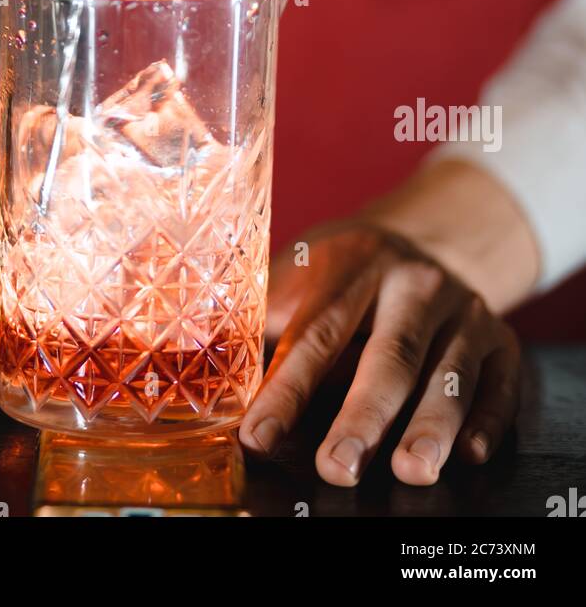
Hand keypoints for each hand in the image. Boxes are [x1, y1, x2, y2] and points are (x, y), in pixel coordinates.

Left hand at [240, 221, 520, 486]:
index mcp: (354, 264)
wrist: (429, 237)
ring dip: (431, 424)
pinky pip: (499, 382)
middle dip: (362, 416)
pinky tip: (469, 452)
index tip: (259, 435)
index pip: (318, 332)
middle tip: (339, 466)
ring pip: (449, 372)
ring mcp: (464, 310)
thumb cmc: (345, 272)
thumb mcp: (302, 275)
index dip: (287, 387)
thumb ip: (264, 320)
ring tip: (412, 469)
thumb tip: (202, 366)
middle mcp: (414, 283)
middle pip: (388, 356)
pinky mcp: (503, 341)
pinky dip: (487, 419)